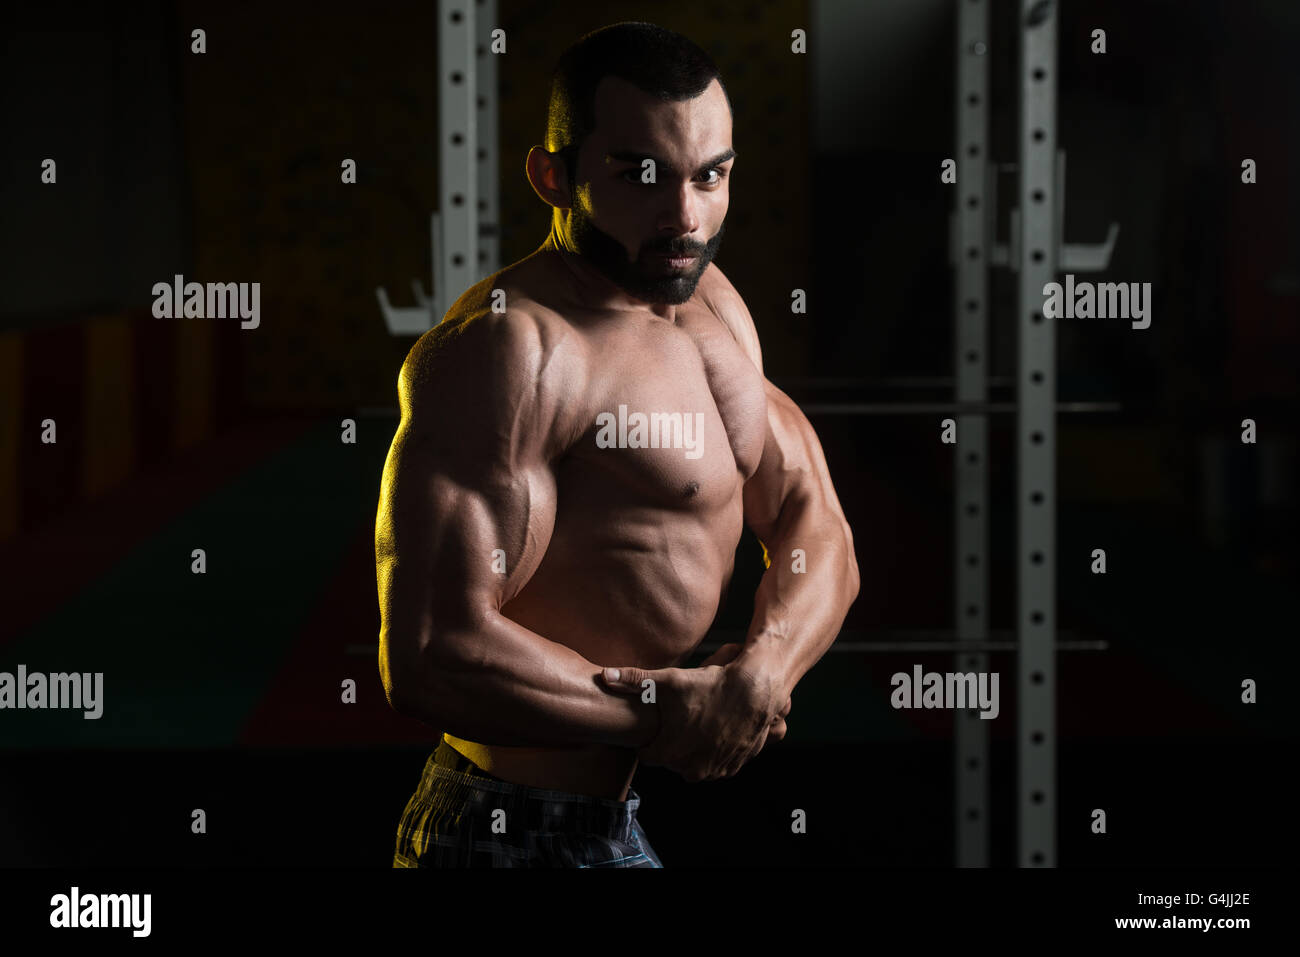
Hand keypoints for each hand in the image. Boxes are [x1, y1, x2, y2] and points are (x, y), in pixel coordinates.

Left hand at [599, 644, 790, 780]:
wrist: (754, 691)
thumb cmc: (708, 685)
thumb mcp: (668, 680)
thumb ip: (633, 680)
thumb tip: (604, 676)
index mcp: (669, 754)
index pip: (648, 755)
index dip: (652, 737)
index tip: (659, 722)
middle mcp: (691, 770)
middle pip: (671, 760)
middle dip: (673, 744)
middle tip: (681, 719)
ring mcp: (714, 771)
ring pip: (693, 763)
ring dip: (693, 749)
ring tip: (699, 722)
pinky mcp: (733, 768)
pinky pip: (715, 764)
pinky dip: (713, 752)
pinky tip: (715, 729)